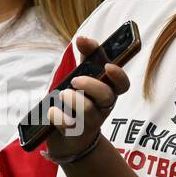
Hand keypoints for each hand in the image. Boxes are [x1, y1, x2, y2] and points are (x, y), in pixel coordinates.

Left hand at [44, 35, 128, 160]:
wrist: (71, 138)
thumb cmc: (79, 101)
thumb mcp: (84, 76)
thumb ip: (86, 57)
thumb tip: (82, 38)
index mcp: (108, 92)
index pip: (122, 84)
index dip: (119, 75)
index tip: (108, 66)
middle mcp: (103, 108)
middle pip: (107, 96)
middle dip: (91, 85)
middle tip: (74, 80)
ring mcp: (90, 123)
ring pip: (88, 110)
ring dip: (73, 99)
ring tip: (62, 95)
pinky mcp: (75, 134)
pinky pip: (68, 124)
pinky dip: (58, 116)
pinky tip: (53, 112)